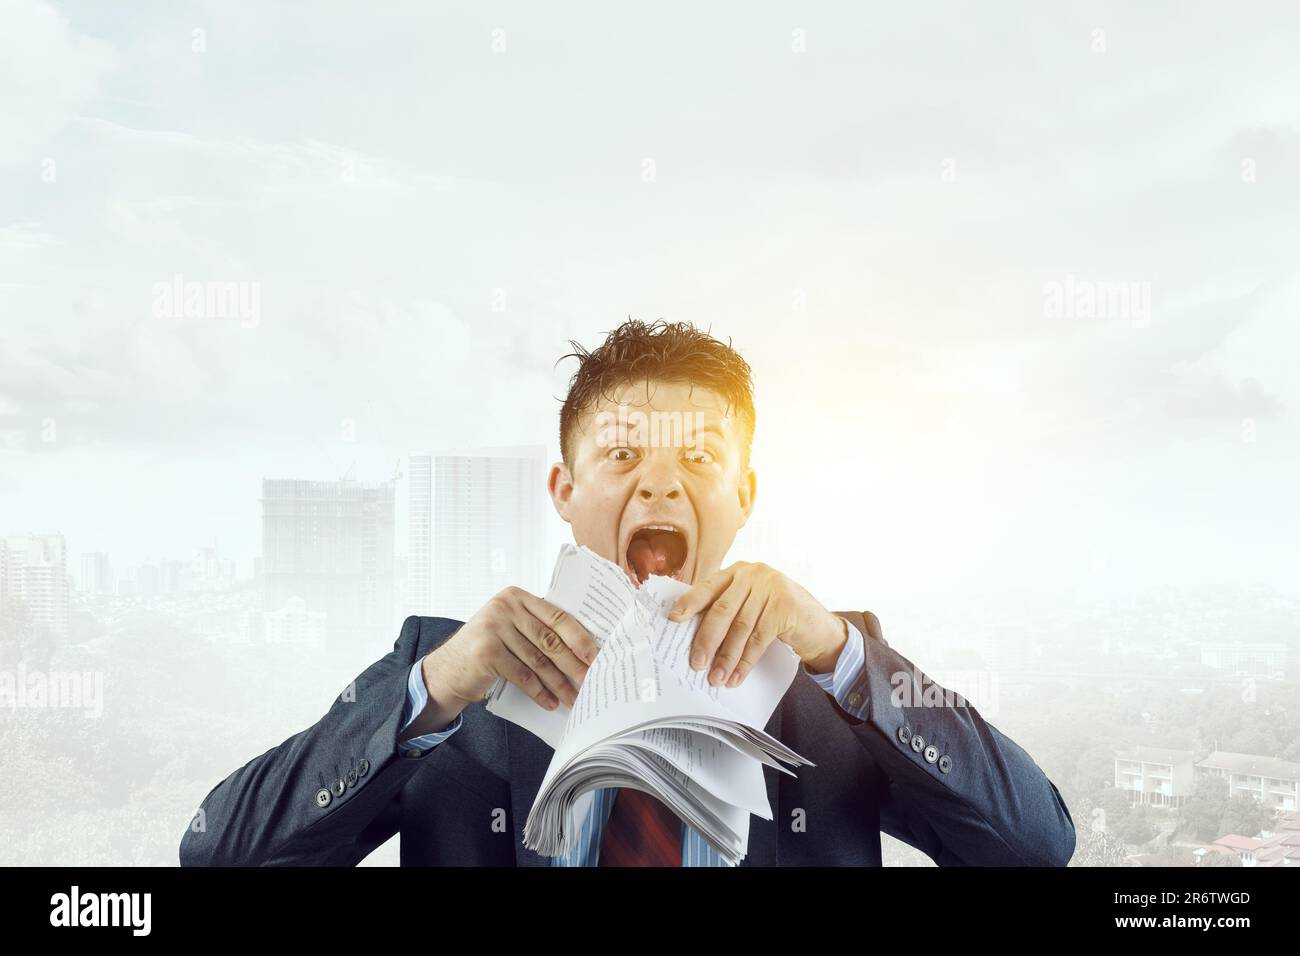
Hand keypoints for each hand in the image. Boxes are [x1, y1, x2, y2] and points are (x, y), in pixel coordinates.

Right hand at [418, 587, 597, 726]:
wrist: (447, 669)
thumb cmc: (487, 649)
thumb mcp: (511, 629)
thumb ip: (538, 629)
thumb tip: (584, 651)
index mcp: (517, 596)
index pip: (557, 616)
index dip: (580, 638)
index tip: (596, 656)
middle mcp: (504, 607)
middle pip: (550, 640)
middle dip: (573, 664)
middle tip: (590, 681)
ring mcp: (493, 628)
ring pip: (538, 660)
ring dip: (558, 683)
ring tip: (572, 698)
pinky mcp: (486, 652)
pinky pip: (522, 675)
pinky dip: (538, 692)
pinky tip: (549, 702)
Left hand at [668, 561, 847, 687]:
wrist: (818, 626)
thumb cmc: (776, 617)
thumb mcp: (750, 605)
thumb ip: (727, 610)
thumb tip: (694, 637)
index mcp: (738, 571)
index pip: (709, 586)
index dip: (690, 602)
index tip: (673, 618)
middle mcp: (753, 574)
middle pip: (722, 609)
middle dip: (707, 639)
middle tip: (696, 663)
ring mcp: (771, 587)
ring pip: (740, 628)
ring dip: (726, 657)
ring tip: (717, 678)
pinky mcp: (785, 606)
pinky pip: (759, 639)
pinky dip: (745, 661)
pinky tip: (737, 676)